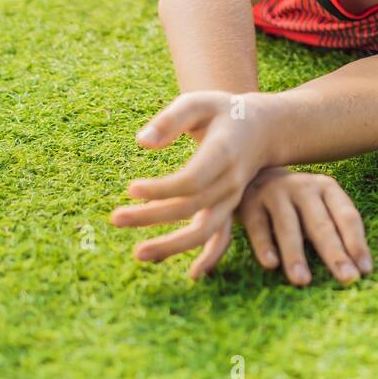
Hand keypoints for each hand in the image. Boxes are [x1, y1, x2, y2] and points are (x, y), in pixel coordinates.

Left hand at [110, 90, 273, 267]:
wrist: (262, 128)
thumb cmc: (222, 112)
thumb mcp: (199, 103)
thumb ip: (171, 120)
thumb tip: (141, 143)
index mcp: (224, 152)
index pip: (191, 180)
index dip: (161, 189)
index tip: (130, 188)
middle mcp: (231, 181)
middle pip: (191, 208)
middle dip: (151, 217)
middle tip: (115, 219)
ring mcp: (233, 199)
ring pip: (205, 231)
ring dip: (172, 246)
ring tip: (138, 254)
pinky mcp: (230, 209)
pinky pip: (221, 239)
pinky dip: (208, 258)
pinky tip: (189, 275)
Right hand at [236, 167, 371, 286]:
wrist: (253, 174)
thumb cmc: (295, 203)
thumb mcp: (318, 208)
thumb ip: (334, 230)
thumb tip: (359, 269)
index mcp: (327, 188)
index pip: (347, 217)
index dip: (357, 244)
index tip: (364, 271)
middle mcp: (304, 187)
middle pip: (321, 225)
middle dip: (335, 254)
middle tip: (347, 278)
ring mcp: (276, 192)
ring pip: (288, 227)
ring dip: (295, 255)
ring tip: (303, 281)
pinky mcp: (250, 202)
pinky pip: (259, 227)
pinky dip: (264, 246)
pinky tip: (271, 264)